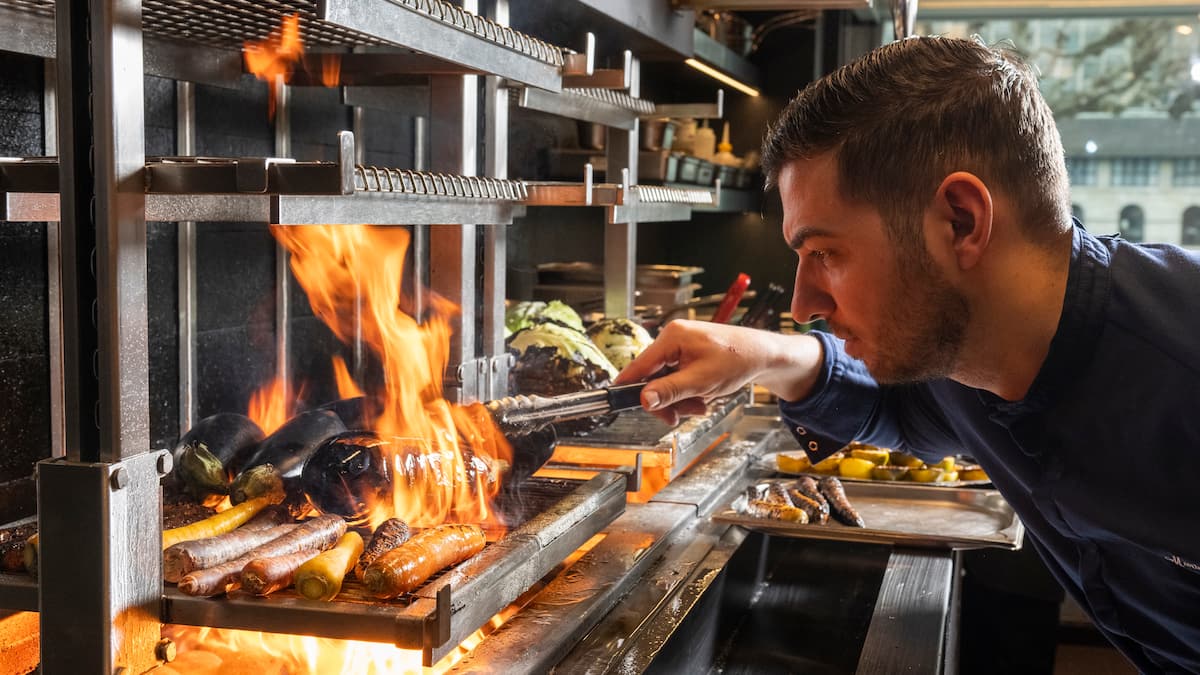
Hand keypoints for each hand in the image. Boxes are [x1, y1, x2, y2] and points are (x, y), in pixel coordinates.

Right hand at [614, 320, 823, 425]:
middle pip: (652, 378)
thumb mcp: (701, 382)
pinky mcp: (689, 354)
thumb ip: (670, 391)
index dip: (627, 386)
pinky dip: (688, 392)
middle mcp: (673, 338)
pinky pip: (678, 378)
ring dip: (681, 399)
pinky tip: (704, 395)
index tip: (615, 401)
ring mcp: (681, 346)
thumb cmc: (738, 360)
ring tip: (702, 403)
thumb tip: (644, 399)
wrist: (764, 355)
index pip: (639, 365)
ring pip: (666, 382)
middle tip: (679, 416)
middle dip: (667, 400)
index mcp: (672, 338)